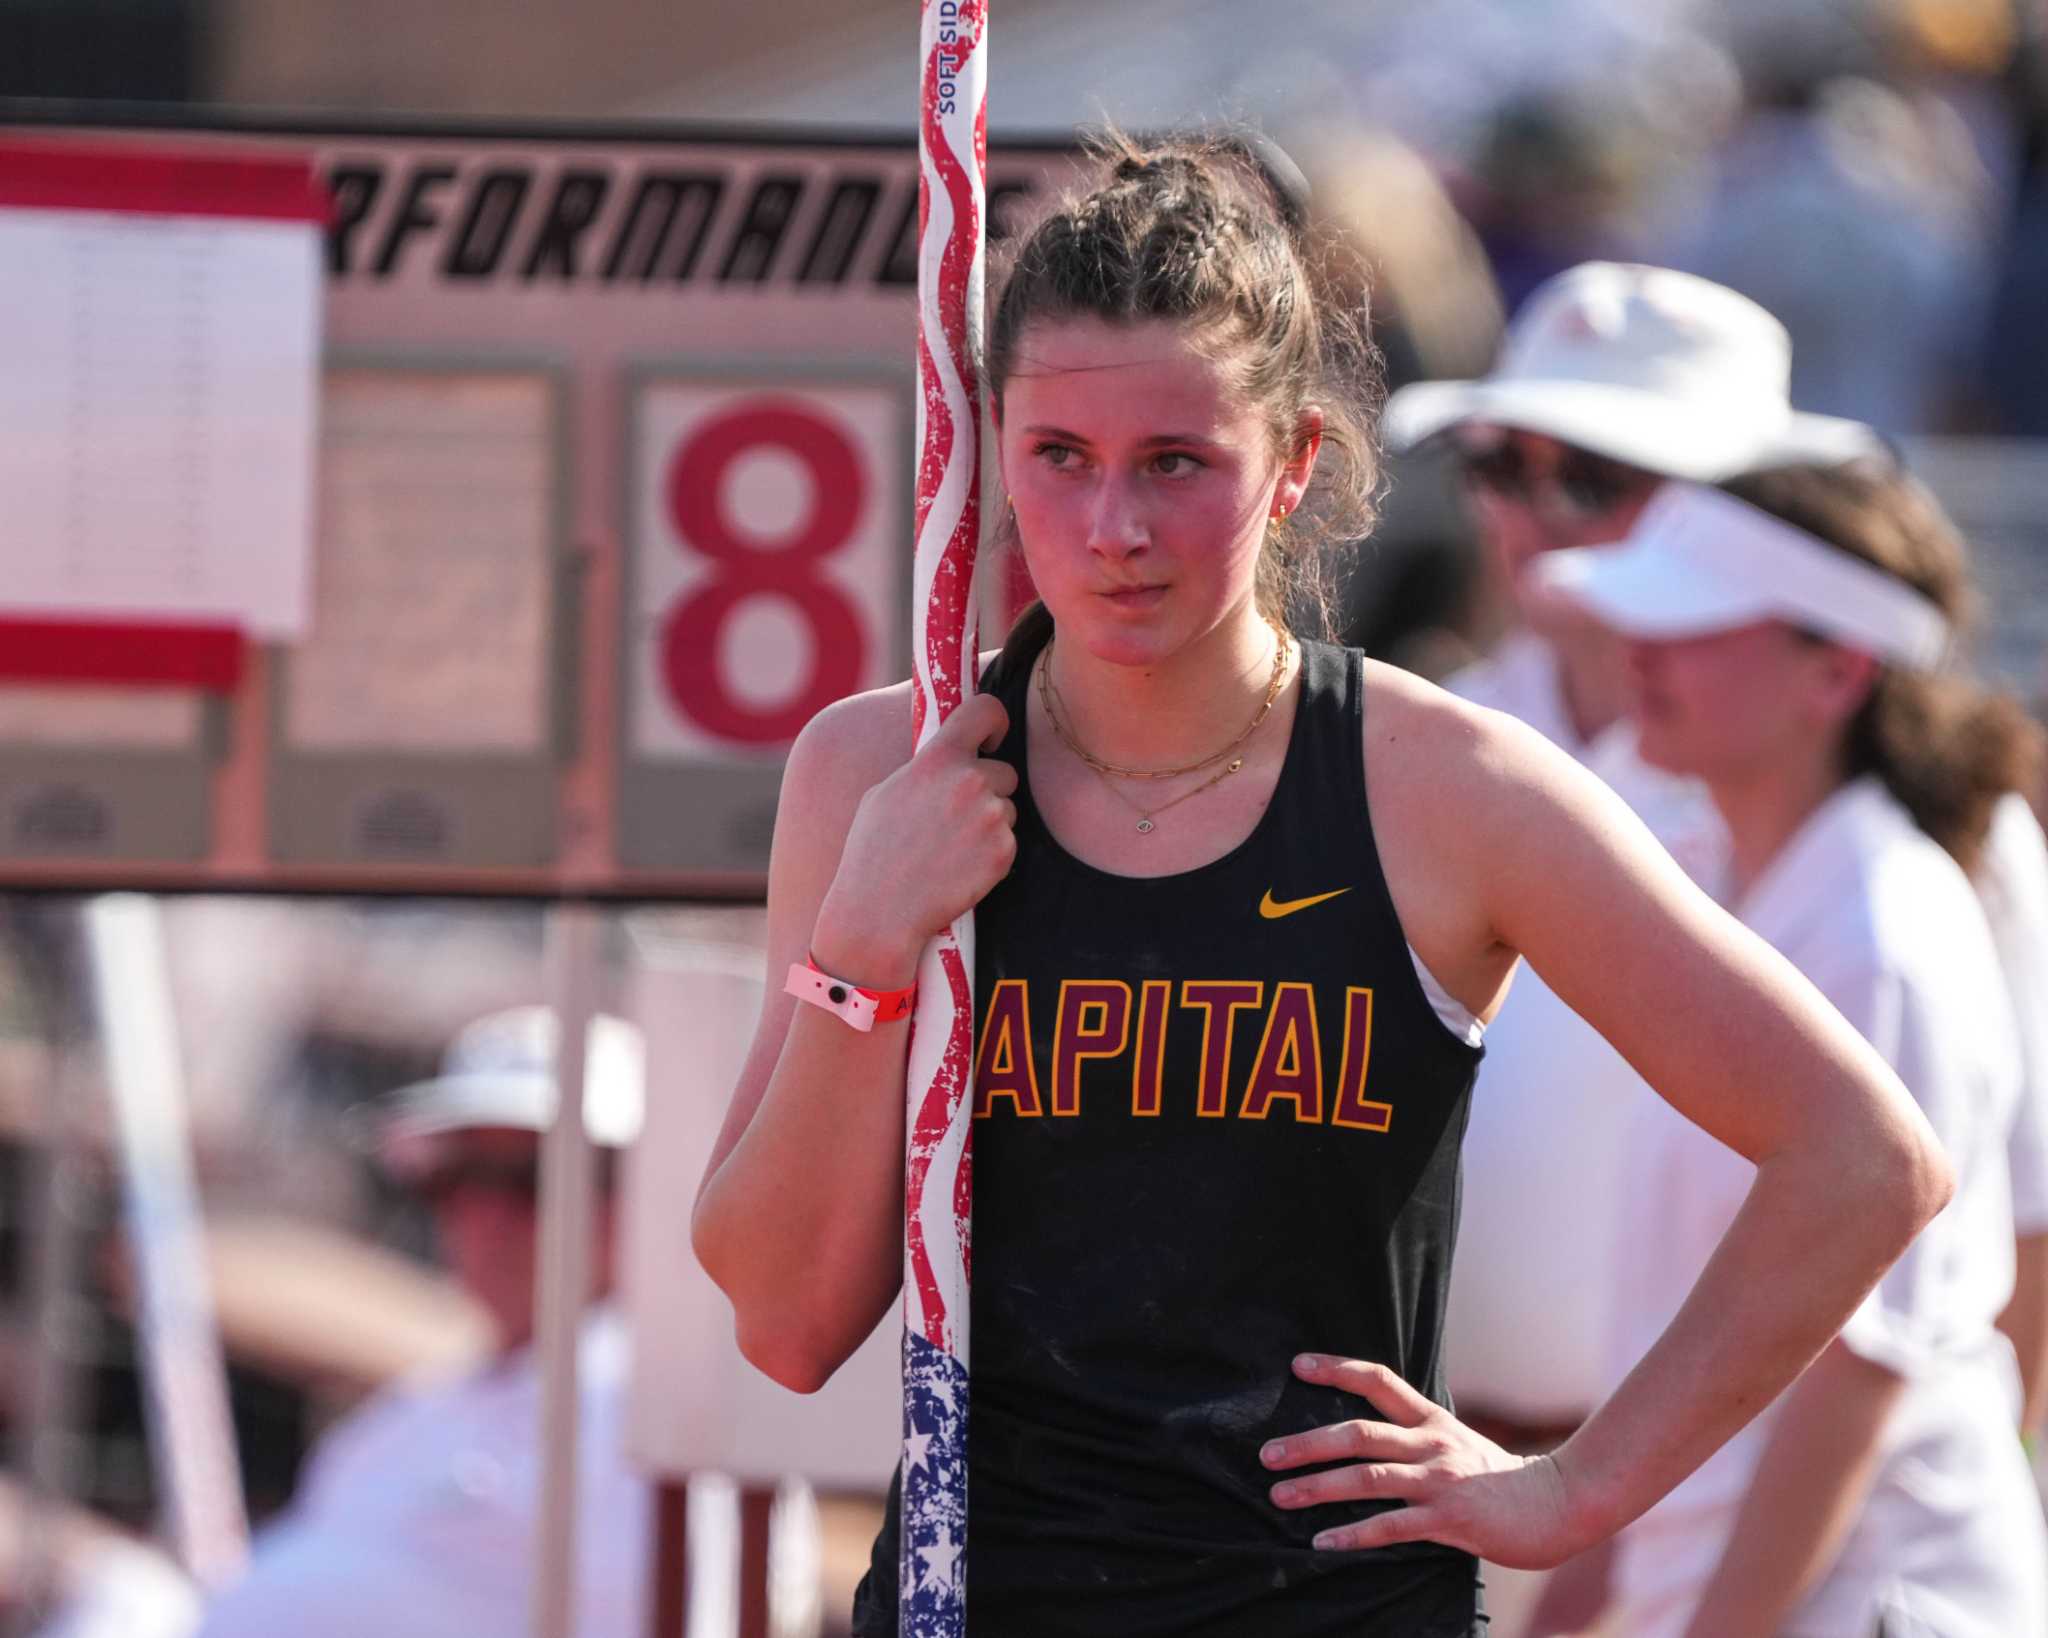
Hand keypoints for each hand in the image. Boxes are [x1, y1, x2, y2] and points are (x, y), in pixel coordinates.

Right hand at [813, 692, 1017, 984]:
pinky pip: (1008, 842)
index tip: (991, 739)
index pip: (986, 710)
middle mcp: (970, 781)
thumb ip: (925, 767)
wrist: (880, 911)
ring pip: (1007, 809)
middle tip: (955, 818)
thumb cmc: (872, 852)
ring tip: (950, 848)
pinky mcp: (1004, 852)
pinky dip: (992, 854)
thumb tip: (948, 750)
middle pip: (1004, 772)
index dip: (994, 721)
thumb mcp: (886, 793)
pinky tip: (959, 869)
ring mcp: (991, 818)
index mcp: (938, 759)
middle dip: (988, 790)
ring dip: (990, 824)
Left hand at [1262, 1354, 1589, 1569]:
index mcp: (1431, 1419)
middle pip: (1359, 1432)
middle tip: (1266, 1455)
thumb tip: (1367, 1438)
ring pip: (1368, 1477)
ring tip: (1280, 1497)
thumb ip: (1416, 1437)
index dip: (1337, 1369)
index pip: (1377, 1380)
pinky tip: (1322, 1542)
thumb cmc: (1499, 1478)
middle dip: (1308, 1443)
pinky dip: (1353, 1534)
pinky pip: (1392, 1526)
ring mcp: (1440, 1480)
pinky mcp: (1450, 1518)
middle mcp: (1431, 1443)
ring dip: (1319, 1487)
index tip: (1297, 1365)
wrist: (1558, 1505)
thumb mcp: (1456, 1442)